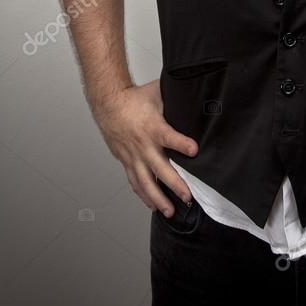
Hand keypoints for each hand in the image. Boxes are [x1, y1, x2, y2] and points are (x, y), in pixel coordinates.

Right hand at [92, 80, 198, 217]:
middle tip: (188, 196)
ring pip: (145, 181)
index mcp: (152, 126)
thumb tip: (196, 96)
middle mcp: (143, 145)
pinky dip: (143, 195)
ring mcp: (134, 156)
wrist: (109, 104)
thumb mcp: (157, 94)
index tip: (194, 150)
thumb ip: (175, 100)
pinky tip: (152, 205)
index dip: (181, 144)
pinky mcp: (127, 161)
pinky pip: (135, 181)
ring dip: (158, 198)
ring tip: (170, 211)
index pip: (168, 137)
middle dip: (174, 184)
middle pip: (159, 168)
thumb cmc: (134, 98)